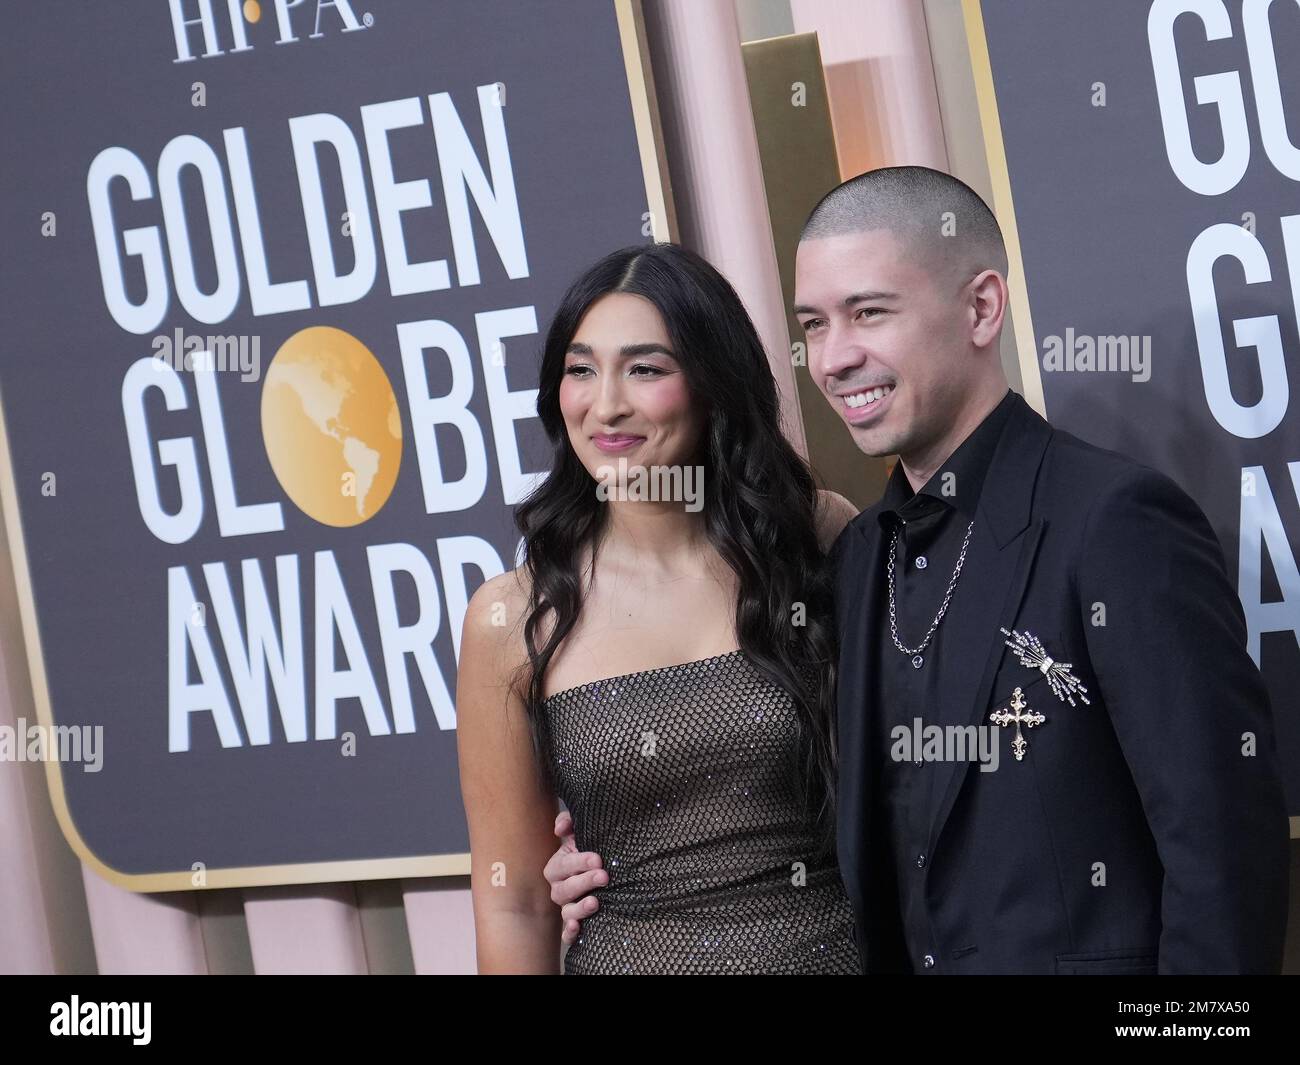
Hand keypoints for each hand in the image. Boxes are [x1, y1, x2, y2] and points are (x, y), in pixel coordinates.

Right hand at [543, 810, 606, 944]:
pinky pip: (567, 932)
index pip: (564, 865)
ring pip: (566, 911)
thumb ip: (569, 822)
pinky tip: (578, 928)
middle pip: (565, 889)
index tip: (598, 859)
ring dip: (579, 908)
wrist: (602, 867)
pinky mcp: (574, 922)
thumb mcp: (579, 832)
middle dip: (584, 882)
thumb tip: (560, 828)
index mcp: (558, 866)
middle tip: (604, 876)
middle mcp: (559, 887)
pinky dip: (570, 932)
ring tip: (595, 902)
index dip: (579, 862)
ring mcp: (566, 906)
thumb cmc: (588, 848)